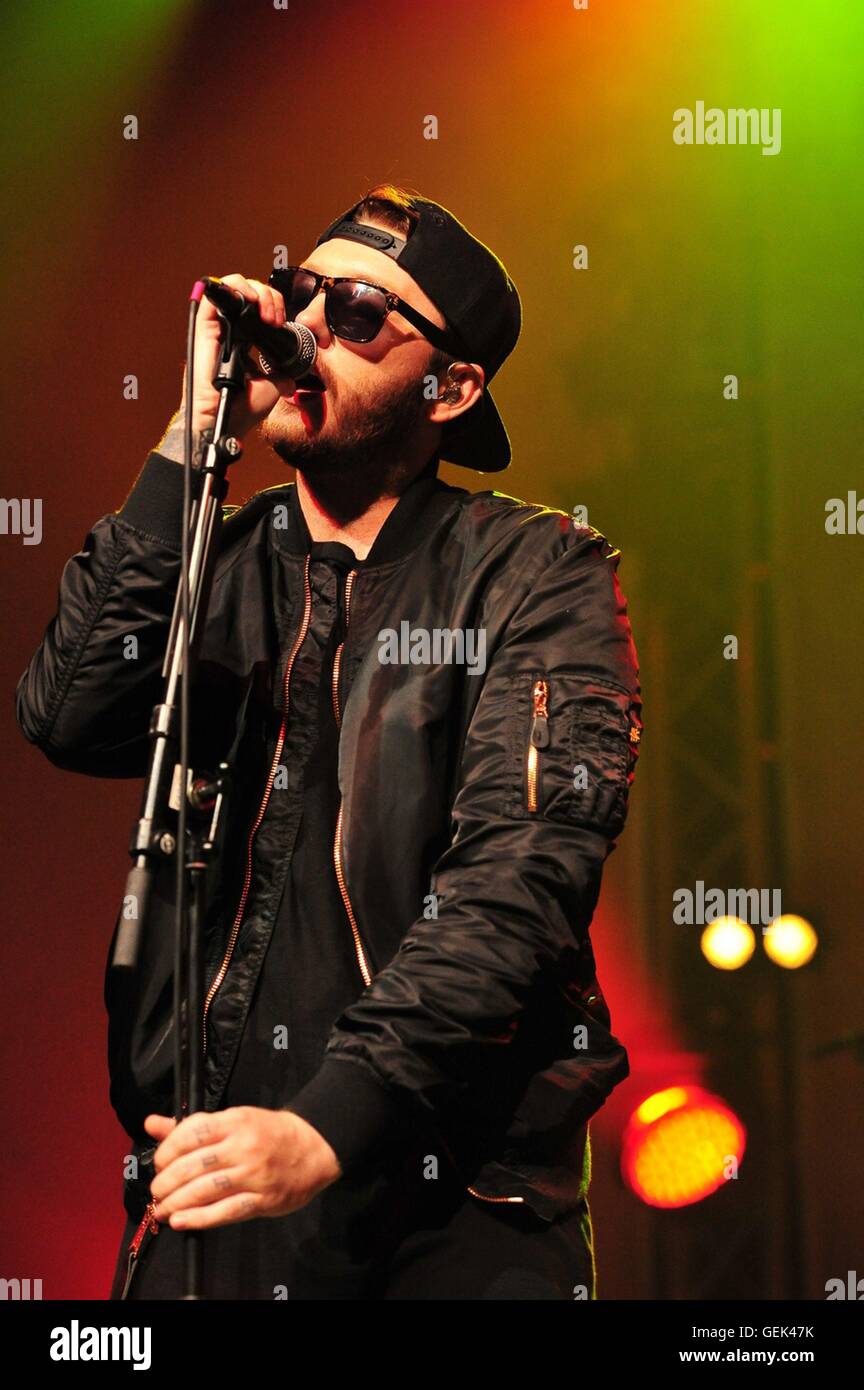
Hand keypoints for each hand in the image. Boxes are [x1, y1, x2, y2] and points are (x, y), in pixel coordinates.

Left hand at [145, 1105, 341, 1230]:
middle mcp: (244, 1146)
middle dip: (168, 1181)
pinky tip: (182, 1220)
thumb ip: (192, 1126)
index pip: (193, 1133)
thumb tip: (151, 1124)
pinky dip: (201, 1218)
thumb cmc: (268, 1133)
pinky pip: (227, 1211)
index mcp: (235, 1121)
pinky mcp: (263, 1200)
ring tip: (162, 1209)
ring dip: (177, 1202)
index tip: (160, 1162)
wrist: (314, 1147)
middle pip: (195, 1165)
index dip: (169, 1150)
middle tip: (157, 1190)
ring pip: (207, 1189)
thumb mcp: (233, 1120)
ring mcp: (254, 1174)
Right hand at [180, 273, 295, 439]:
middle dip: (267, 296)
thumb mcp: (271, 388)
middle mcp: (229, 331)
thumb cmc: (242, 408)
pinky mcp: (204, 328)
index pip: (257, 308)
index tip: (282, 324)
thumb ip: (281, 376)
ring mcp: (216, 328)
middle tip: (275, 317)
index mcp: (242, 341)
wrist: (226, 420)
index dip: (273, 305)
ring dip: (253, 289)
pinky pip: (212, 295)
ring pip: (232, 287)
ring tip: (265, 309)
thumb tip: (292, 378)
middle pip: (247, 293)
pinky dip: (232, 288)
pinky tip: (249, 299)